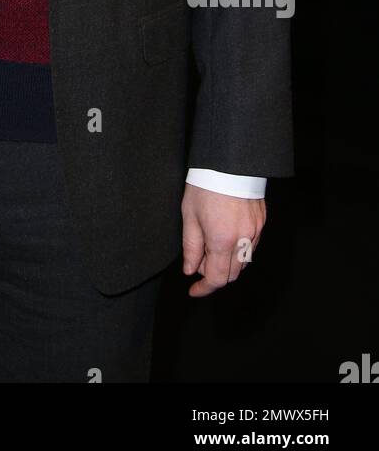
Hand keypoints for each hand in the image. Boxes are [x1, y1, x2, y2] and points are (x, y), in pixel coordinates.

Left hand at [181, 183, 264, 297]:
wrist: (229, 161)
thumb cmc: (206, 185)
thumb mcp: (189, 215)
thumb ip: (191, 247)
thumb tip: (190, 270)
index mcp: (222, 241)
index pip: (216, 279)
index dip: (204, 288)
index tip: (194, 290)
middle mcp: (243, 240)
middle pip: (232, 275)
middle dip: (214, 274)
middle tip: (198, 259)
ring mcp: (255, 231)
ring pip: (243, 262)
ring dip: (226, 262)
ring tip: (210, 243)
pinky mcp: (261, 222)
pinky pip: (251, 246)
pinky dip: (238, 250)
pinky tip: (225, 235)